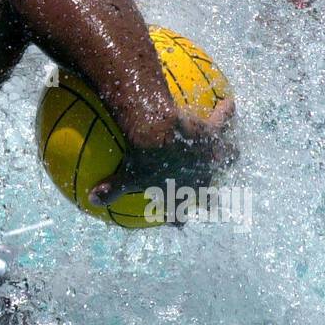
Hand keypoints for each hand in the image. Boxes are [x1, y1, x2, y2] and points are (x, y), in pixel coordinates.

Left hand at [88, 98, 236, 207]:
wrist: (158, 135)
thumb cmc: (141, 159)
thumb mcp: (125, 177)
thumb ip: (110, 190)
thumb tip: (92, 200)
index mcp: (179, 191)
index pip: (180, 212)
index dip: (178, 217)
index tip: (177, 221)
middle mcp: (201, 177)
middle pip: (210, 194)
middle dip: (211, 198)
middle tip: (212, 201)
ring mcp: (211, 156)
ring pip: (229, 157)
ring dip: (229, 153)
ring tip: (232, 149)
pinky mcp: (213, 134)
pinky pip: (223, 119)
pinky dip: (227, 112)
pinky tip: (231, 103)